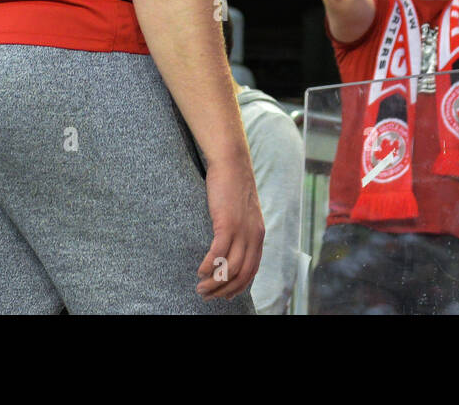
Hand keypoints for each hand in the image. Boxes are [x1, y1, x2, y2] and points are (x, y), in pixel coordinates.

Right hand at [197, 156, 264, 300]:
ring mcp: (242, 230)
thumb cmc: (233, 186)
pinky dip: (209, 266)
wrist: (232, 162)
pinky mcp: (227, 223)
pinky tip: (200, 270)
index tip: (225, 296)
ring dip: (214, 282)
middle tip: (207, 296)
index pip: (252, 270)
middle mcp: (254, 236)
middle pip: (242, 274)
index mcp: (259, 235)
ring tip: (201, 287)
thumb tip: (231, 247)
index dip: (238, 287)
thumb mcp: (244, 212)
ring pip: (230, 268)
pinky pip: (219, 253)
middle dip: (224, 290)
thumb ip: (242, 230)